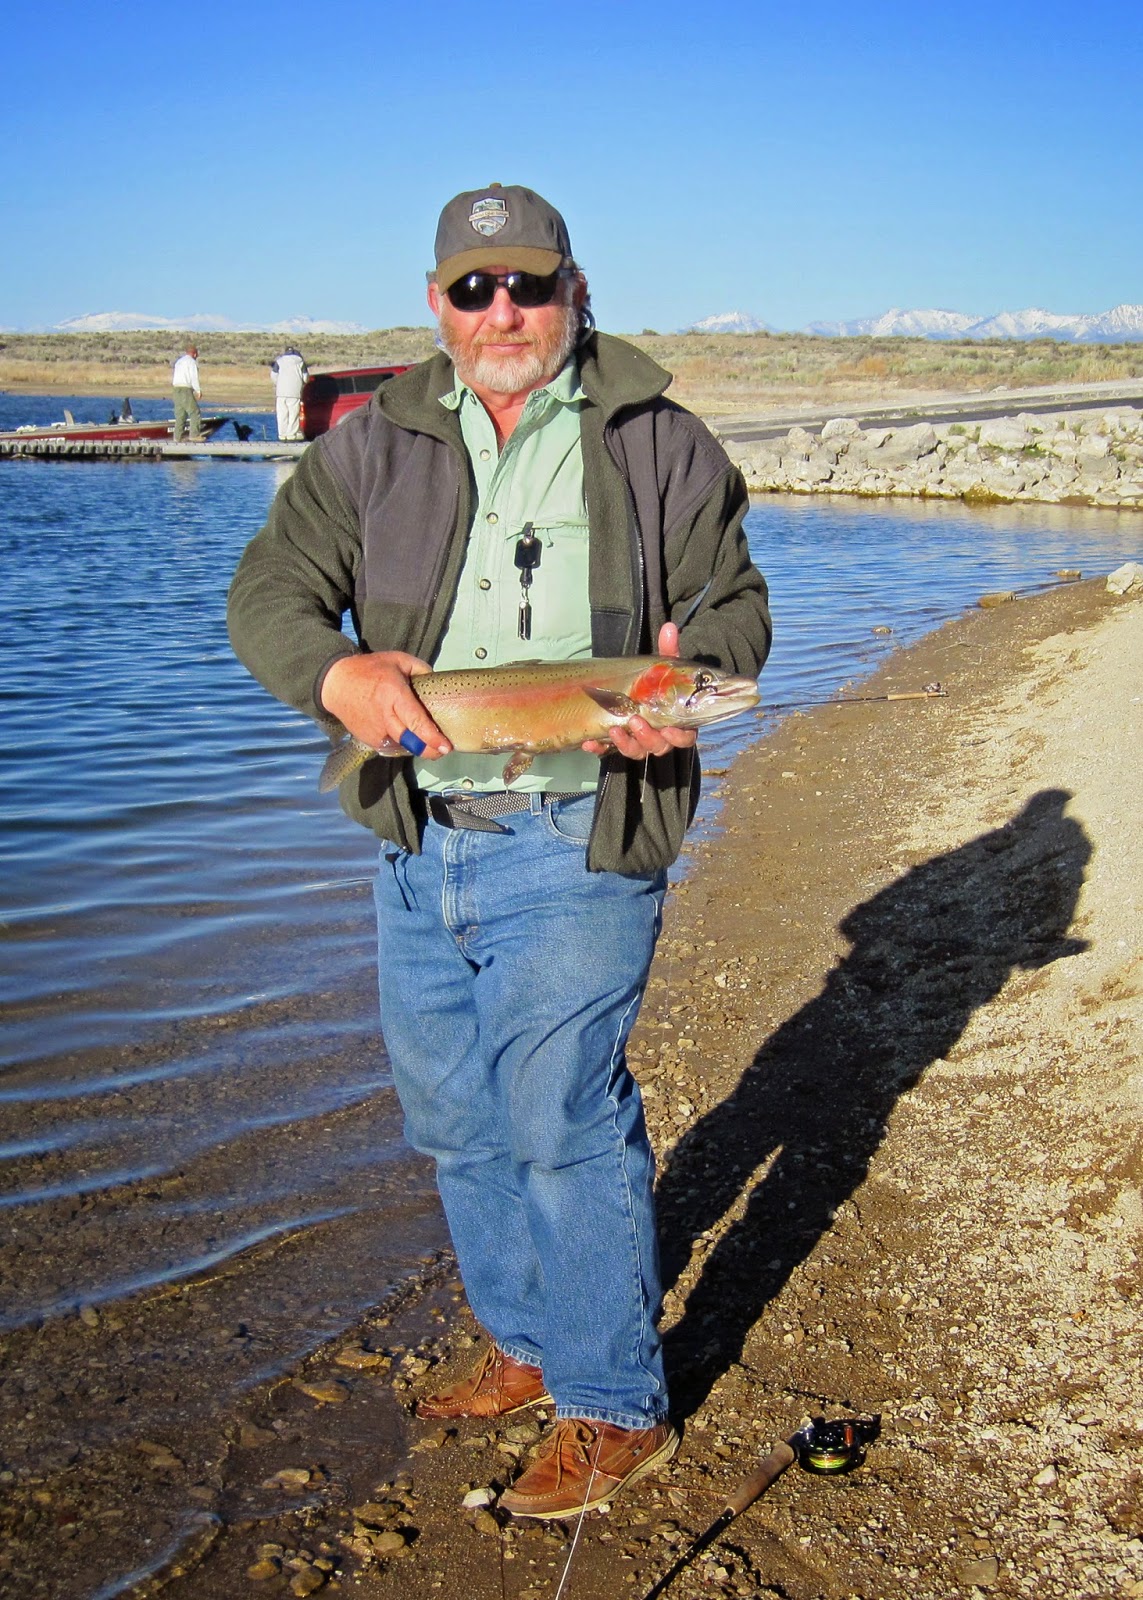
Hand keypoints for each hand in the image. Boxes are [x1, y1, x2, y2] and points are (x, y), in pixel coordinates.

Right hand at [320, 652, 450, 757]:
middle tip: (442, 751)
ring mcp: (374, 731)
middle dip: (429, 750)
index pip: (415, 721)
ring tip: (428, 745)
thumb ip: (420, 669)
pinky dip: (402, 745)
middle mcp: (384, 716)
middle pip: (411, 741)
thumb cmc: (369, 670)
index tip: (446, 747)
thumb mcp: (398, 660)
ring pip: (402, 746)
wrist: (335, 683)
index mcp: (394, 694)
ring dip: (416, 748)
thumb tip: (436, 682)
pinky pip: (391, 747)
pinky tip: (408, 739)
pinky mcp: (368, 739)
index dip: (432, 738)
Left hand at [582, 622, 697, 759]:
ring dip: (625, 744)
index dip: (678, 737)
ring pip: (636, 751)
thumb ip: (668, 650)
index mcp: (676, 721)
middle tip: (636, 720)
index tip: (668, 729)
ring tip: (614, 729)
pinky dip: (599, 749)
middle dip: (647, 738)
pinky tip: (589, 743)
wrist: (633, 688)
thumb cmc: (656, 684)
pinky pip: (608, 752)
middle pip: (659, 747)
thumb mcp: (662, 667)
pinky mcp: (616, 744)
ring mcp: (638, 742)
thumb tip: (669, 627)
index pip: (685, 738)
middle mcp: (659, 736)